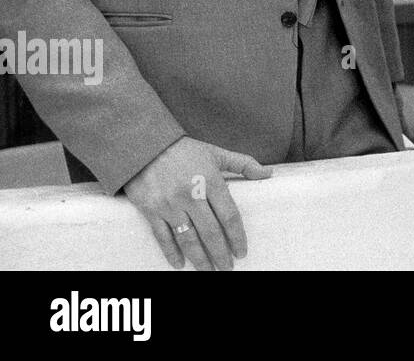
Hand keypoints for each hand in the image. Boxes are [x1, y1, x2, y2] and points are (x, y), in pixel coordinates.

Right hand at [123, 136, 271, 270]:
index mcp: (210, 181)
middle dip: (220, 254)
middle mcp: (191, 194)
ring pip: (188, 239)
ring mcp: (170, 204)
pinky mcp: (151, 210)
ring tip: (208, 271)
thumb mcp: (216, 152)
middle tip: (227, 268)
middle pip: (210, 232)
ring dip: (199, 259)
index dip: (237, 237)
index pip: (229, 216)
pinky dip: (171, 253)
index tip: (242, 252)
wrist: (144, 144)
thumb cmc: (184, 150)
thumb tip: (268, 173)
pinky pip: (163, 237)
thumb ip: (243, 164)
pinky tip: (180, 264)